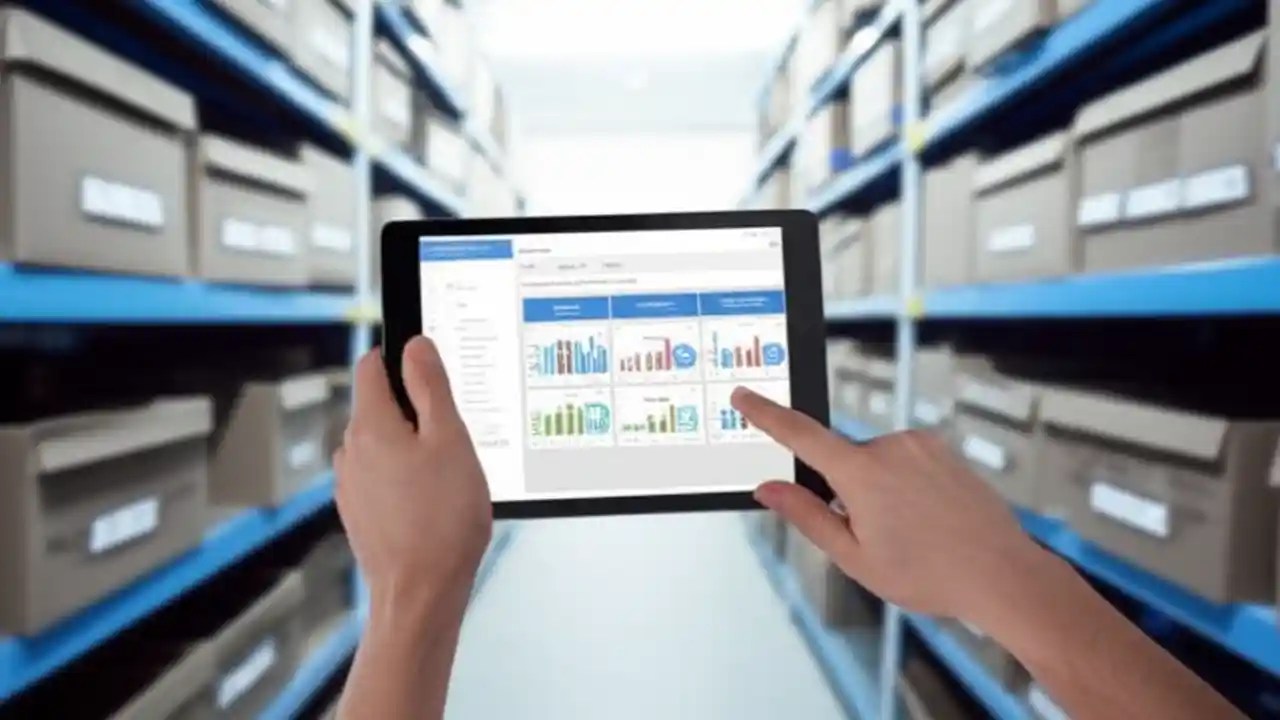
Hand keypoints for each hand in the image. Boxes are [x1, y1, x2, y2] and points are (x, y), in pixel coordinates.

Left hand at [335, 337, 492, 607]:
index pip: (372, 365)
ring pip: (382, 444)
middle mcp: (351, 452)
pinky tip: (434, 501)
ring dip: (412, 447)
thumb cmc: (442, 520)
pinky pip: (382, 478)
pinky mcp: (360, 513)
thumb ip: (432, 387)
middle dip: (416, 410)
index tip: (431, 370)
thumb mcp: (451, 440)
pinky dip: (405, 479)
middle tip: (456, 434)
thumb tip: (416, 346)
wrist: (421, 593)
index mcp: (370, 425)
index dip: (402, 357)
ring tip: (448, 475)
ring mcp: (352, 485)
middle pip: (380, 406)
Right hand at [732, 387, 1057, 625]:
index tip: (744, 397)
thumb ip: (807, 516)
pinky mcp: (941, 448)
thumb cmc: (930, 574)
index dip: (765, 414)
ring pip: (875, 464)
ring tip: (912, 533)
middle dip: (848, 493)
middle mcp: (890, 447)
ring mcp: (920, 445)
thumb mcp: (854, 557)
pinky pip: (905, 462)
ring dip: (879, 491)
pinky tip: (928, 520)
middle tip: (879, 537)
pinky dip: (905, 487)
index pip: (799, 435)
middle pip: (843, 461)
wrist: (1001, 573)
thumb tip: (769, 489)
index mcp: (862, 474)